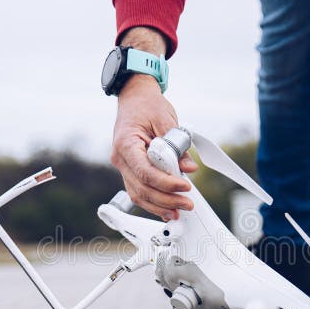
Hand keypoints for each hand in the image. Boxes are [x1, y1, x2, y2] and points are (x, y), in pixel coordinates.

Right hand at [111, 74, 197, 220]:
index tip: (185, 186)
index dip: (165, 183)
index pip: (145, 172)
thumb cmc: (147, 105)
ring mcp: (123, 166)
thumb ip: (176, 146)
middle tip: (187, 203)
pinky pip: (139, 191)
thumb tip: (189, 169)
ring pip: (138, 194)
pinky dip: (153, 202)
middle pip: (141, 188)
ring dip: (159, 206)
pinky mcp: (130, 170)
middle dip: (166, 199)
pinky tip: (167, 209)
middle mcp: (120, 158)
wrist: (134, 98)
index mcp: (126, 144)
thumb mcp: (166, 120)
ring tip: (180, 211)